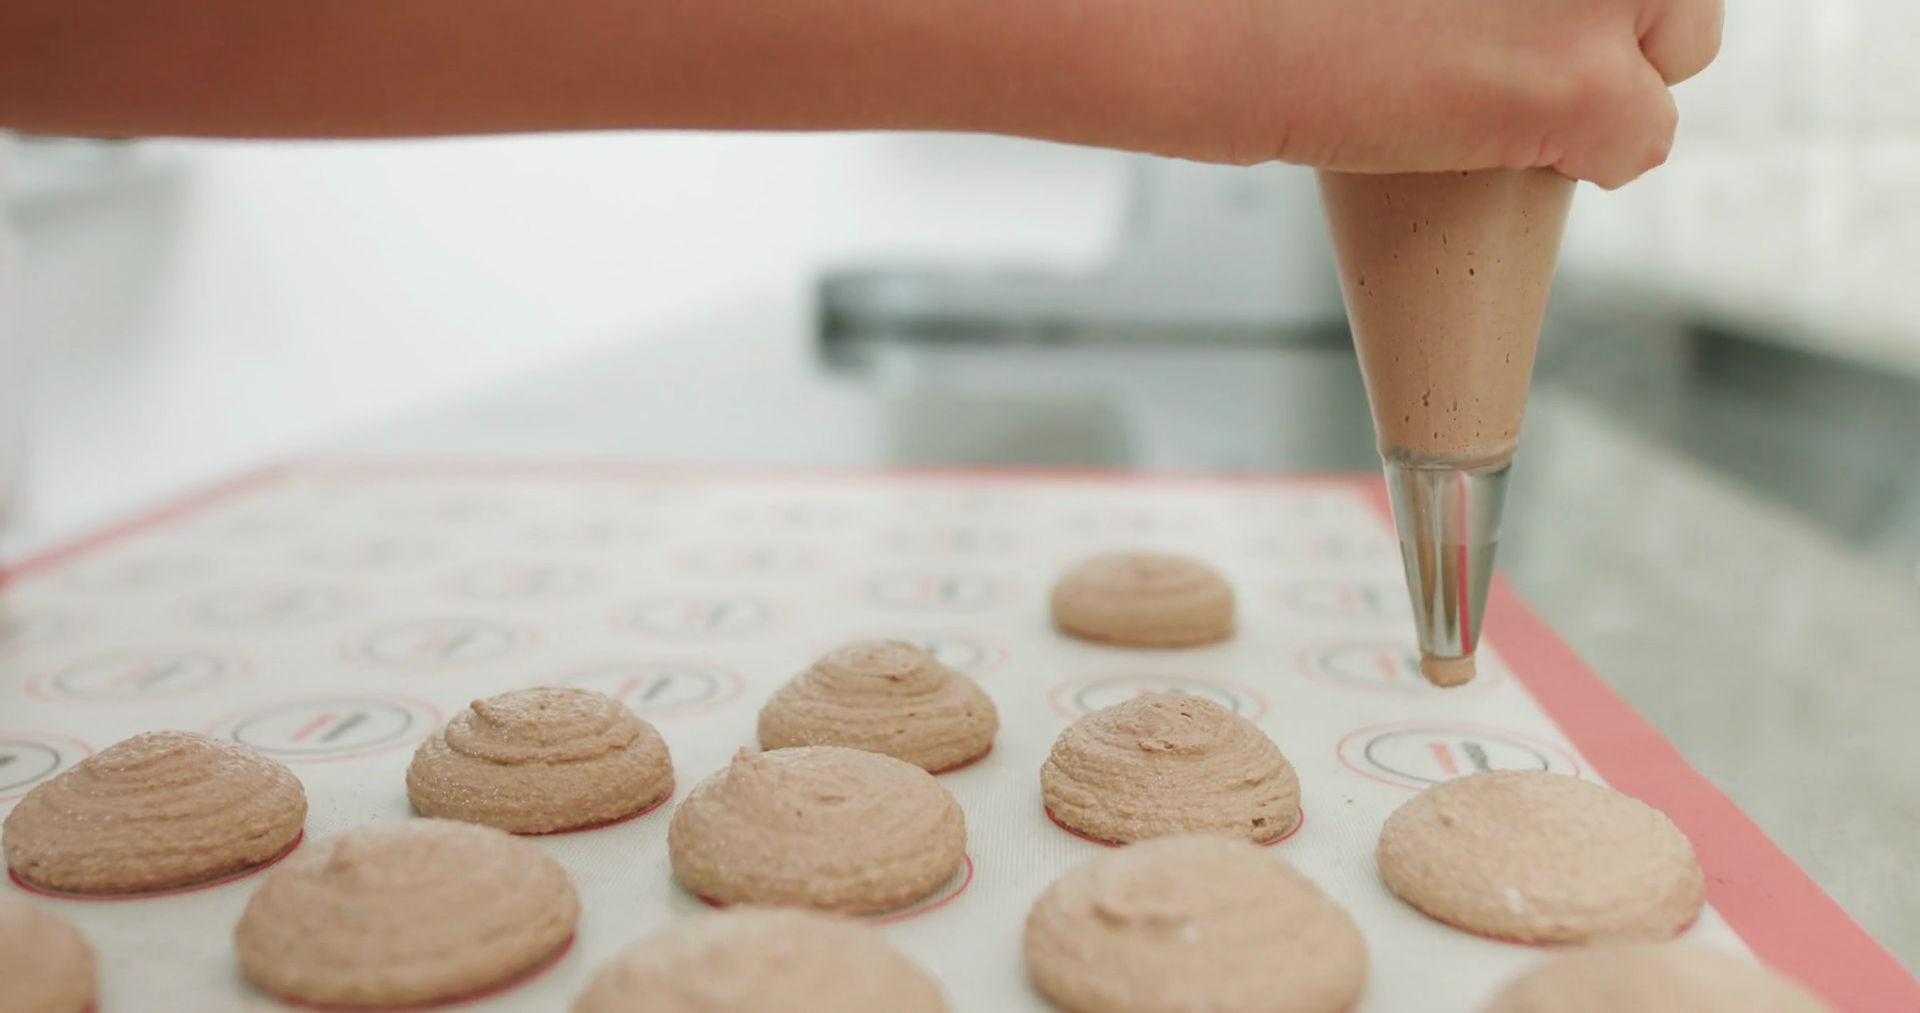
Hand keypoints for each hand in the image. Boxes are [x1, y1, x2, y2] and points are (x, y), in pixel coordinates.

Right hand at [1124, 0, 1722, 187]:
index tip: (1534, 13)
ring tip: (1525, 101)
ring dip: (1620, 80)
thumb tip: (1497, 11)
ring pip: (1684, 48)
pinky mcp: (1582, 84)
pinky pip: (1647, 137)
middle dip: (1624, 20)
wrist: (1220, 24)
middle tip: (1531, 52)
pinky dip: (1599, 161)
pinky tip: (1539, 161)